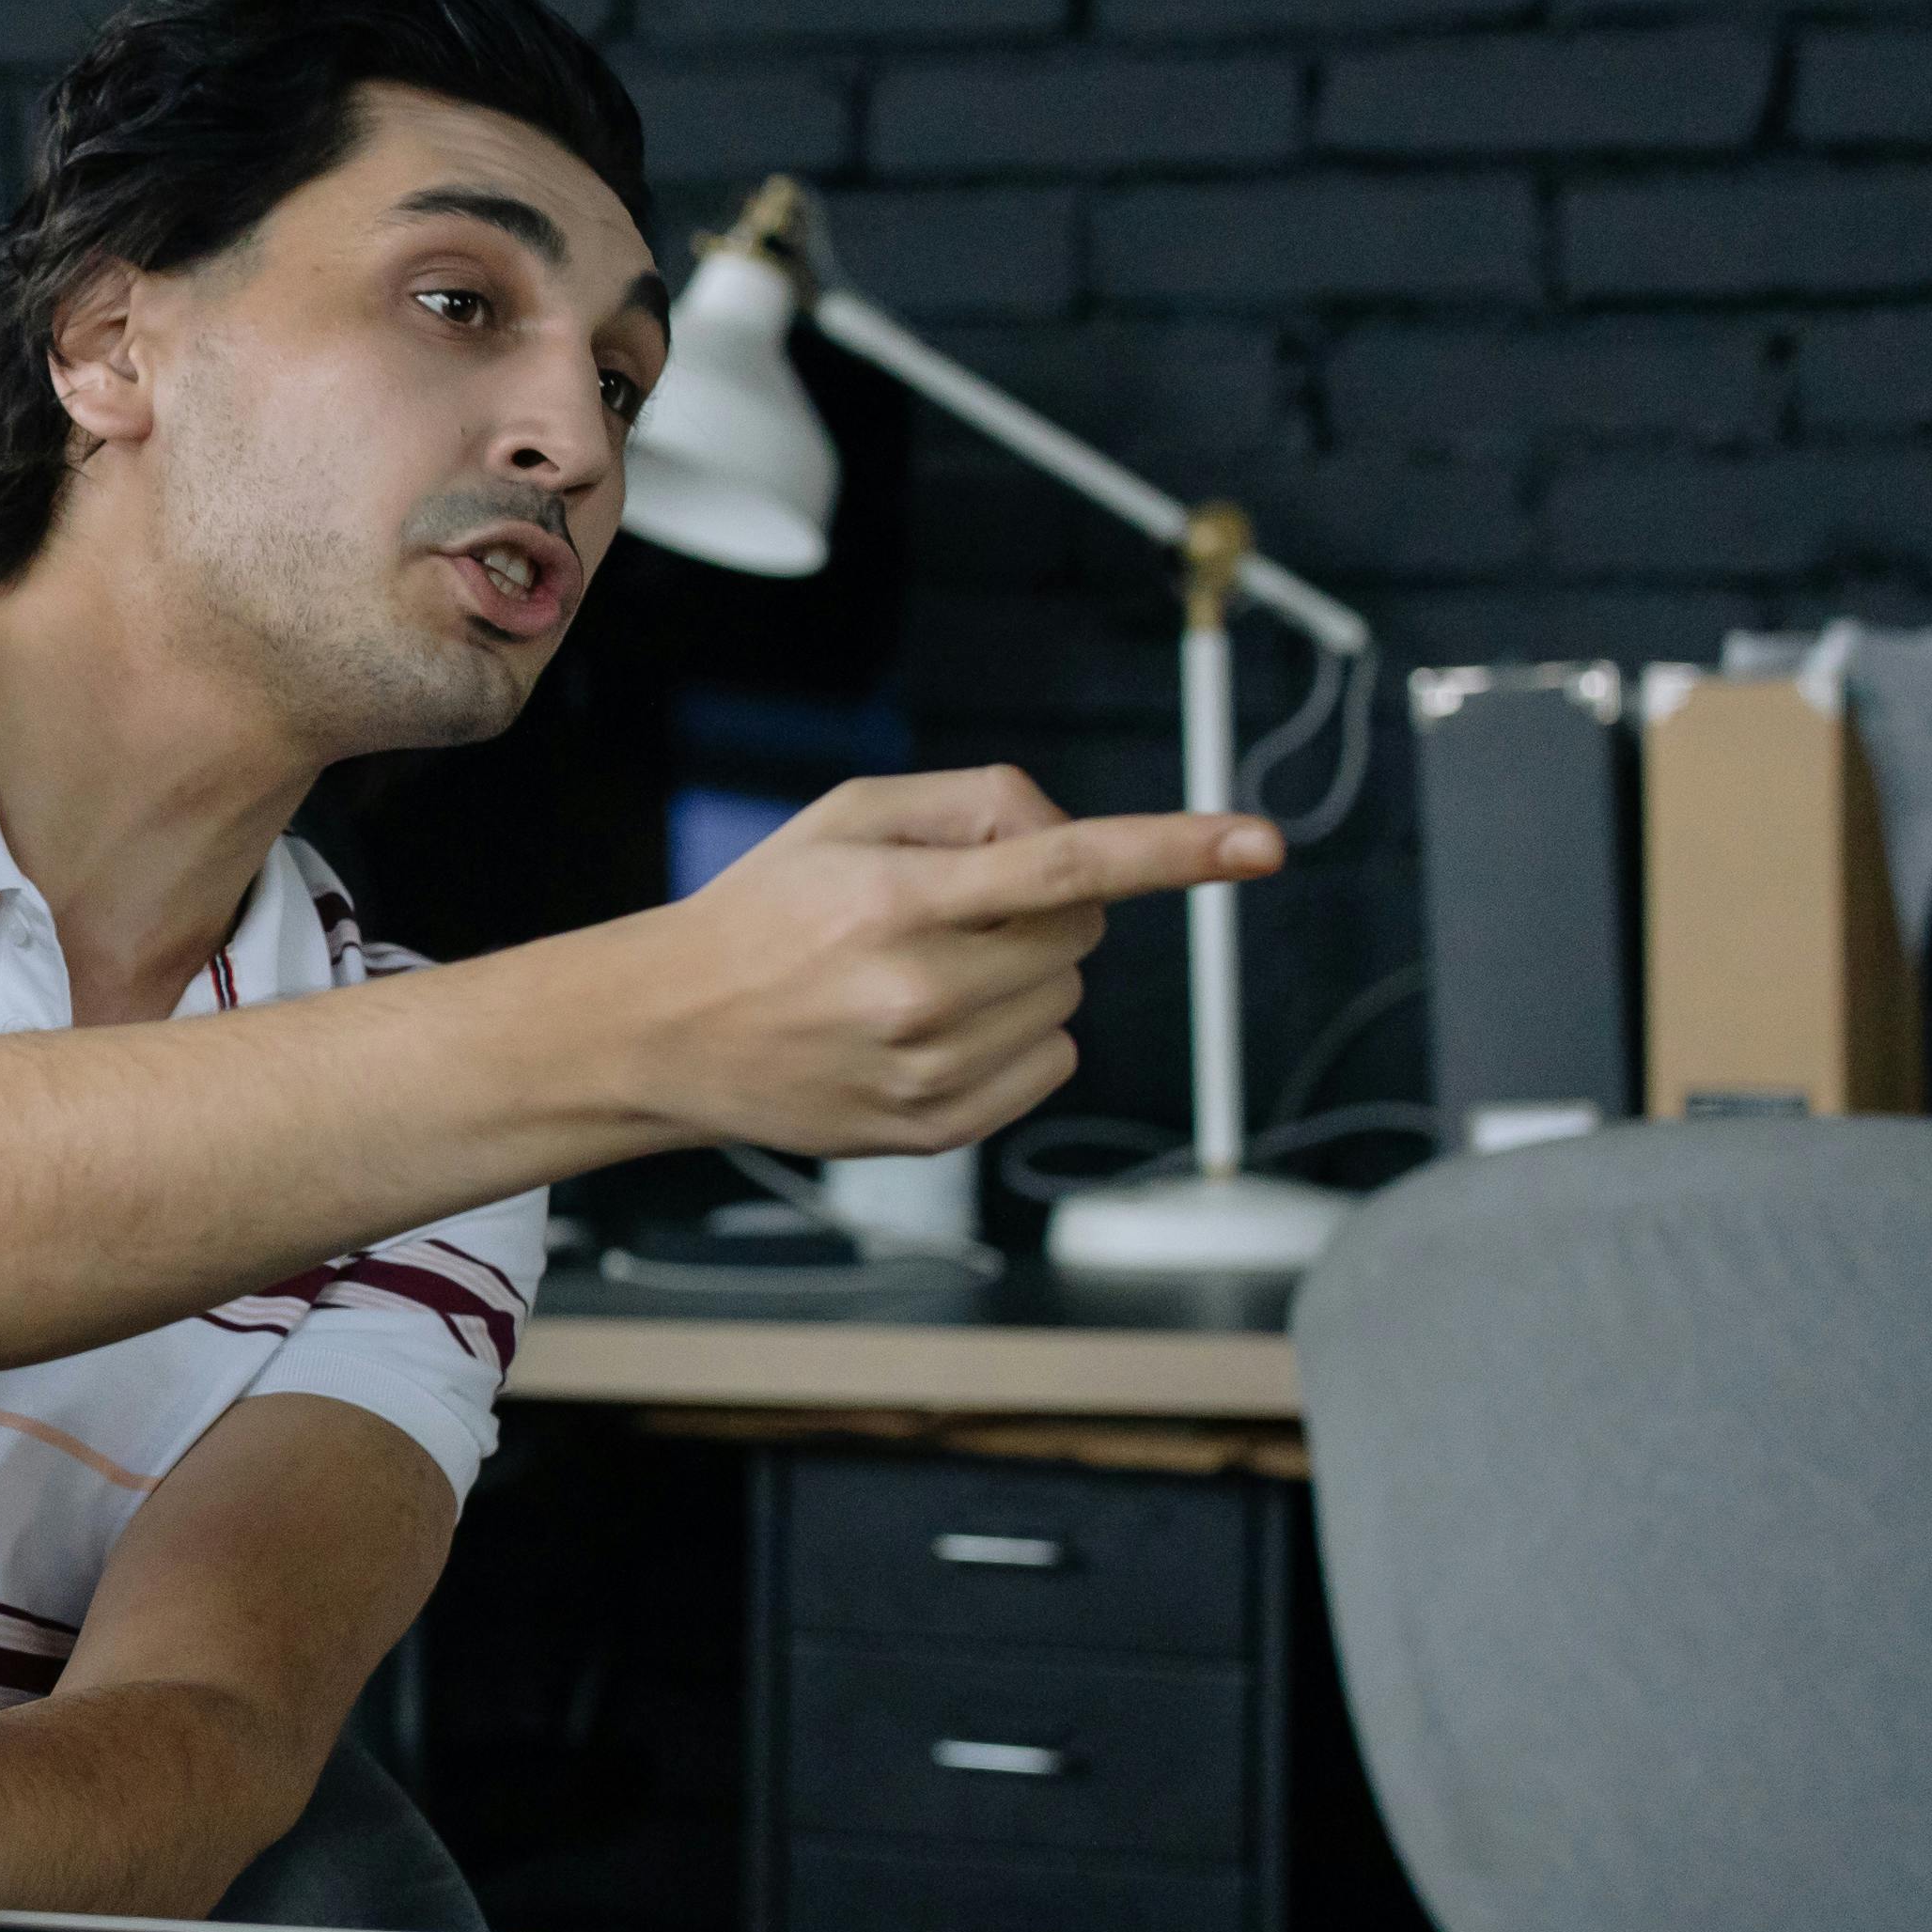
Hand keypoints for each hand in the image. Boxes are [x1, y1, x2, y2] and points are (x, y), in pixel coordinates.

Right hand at [622, 766, 1282, 1158]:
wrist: (669, 1031)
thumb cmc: (767, 910)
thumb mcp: (848, 816)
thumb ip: (973, 804)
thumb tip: (1074, 838)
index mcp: (893, 898)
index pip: (1063, 866)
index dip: (1172, 851)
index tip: (1262, 843)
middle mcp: (916, 992)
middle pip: (1079, 933)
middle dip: (1043, 909)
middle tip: (950, 911)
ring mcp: (929, 1072)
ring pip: (1068, 998)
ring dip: (1026, 973)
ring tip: (921, 974)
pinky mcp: (936, 1128)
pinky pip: (1052, 1060)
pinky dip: (1018, 1034)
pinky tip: (933, 1028)